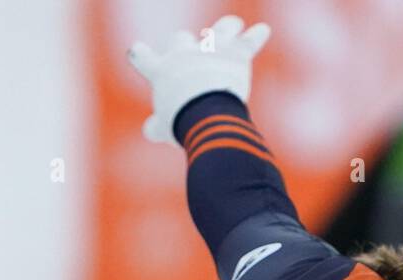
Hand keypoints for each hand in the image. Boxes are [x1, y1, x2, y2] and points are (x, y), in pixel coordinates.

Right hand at [127, 14, 270, 145]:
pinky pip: (249, 42)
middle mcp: (183, 54)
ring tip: (233, 25)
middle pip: (180, 38)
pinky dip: (257, 36)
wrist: (205, 112)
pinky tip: (263, 30)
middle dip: (184, 44)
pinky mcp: (236, 54)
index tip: (138, 51)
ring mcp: (211, 50)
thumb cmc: (181, 122)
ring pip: (218, 30)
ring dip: (226, 28)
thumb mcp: (164, 128)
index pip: (142, 58)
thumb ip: (156, 127)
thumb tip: (151, 130)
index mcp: (161, 71)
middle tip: (192, 54)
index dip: (140, 55)